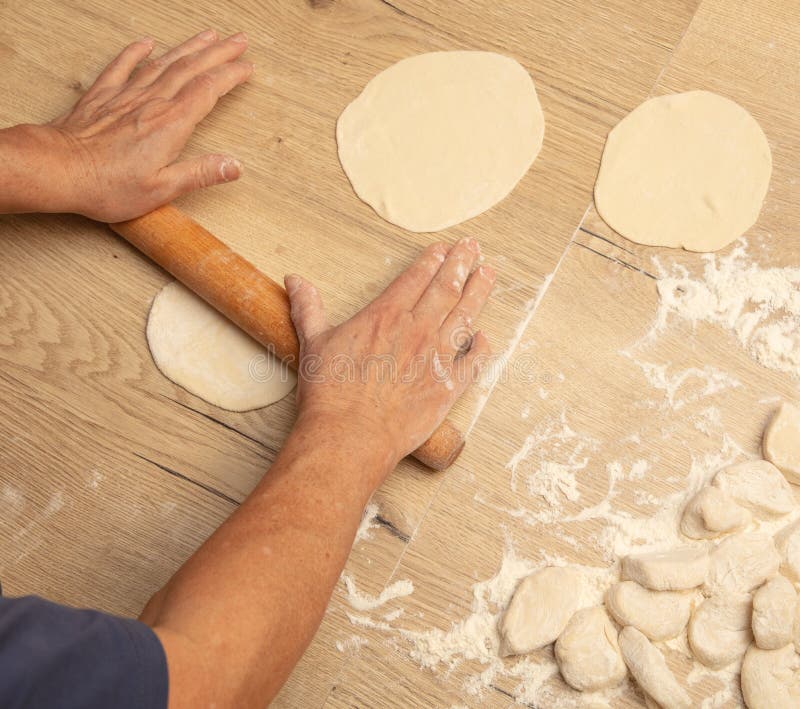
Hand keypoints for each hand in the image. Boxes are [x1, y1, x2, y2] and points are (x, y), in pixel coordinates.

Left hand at [42, 30, 252, 220]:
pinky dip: (136, 51)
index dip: (231, 75)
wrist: (59, 169)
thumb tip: (235, 166)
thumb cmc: (106, 184)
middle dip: (218, 53)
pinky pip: (122, 66)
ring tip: (207, 36)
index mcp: (170, 124)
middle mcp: (151, 103)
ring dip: (188, 48)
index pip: (209, 91)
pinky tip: (146, 43)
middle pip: (191, 69)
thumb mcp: (162, 189)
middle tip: (238, 41)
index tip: (247, 67)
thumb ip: (200, 174)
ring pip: (164, 63)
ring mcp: (126, 96)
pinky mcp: (102, 96)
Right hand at [285, 238, 494, 474]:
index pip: (416, 278)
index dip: (432, 261)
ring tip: (488, 274)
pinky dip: (481, 348)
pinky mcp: (447, 387)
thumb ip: (308, 308)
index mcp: (386, 315)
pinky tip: (485, 337)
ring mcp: (436, 357)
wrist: (350, 435)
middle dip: (461, 264)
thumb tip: (294, 280)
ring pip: (464, 317)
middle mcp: (416, 330)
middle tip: (473, 247)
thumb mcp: (313, 342)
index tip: (444, 249)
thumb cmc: (330, 392)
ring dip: (478, 293)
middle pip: (446, 289)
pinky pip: (473, 363)